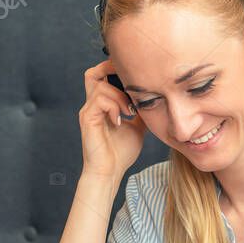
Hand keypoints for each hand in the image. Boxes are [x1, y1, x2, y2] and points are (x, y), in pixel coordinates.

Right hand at [79, 59, 146, 177]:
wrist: (110, 172)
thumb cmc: (121, 153)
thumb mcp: (137, 127)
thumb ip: (141, 112)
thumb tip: (155, 102)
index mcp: (102, 105)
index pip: (102, 77)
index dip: (115, 71)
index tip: (134, 78)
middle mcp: (92, 105)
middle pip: (92, 74)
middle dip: (111, 72)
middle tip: (128, 83)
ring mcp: (88, 111)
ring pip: (101, 86)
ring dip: (119, 96)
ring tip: (130, 112)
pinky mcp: (87, 119)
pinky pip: (100, 100)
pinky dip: (114, 106)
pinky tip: (121, 120)